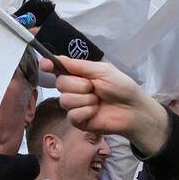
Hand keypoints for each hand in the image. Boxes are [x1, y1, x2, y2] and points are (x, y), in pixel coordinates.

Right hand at [44, 55, 170, 155]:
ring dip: (84, 99)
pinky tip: (96, 111)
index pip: (59, 69)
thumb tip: (57, 58)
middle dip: (78, 85)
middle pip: (60, 84)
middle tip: (94, 88)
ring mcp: (76, 106)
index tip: (45, 65)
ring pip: (65, 100)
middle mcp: (75, 90)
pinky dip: (85, 111)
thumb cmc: (121, 87)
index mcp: (80, 75)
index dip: (49, 66)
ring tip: (98, 101)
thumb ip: (78, 65)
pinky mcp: (78, 121)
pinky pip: (72, 115)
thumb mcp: (102, 70)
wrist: (133, 110)